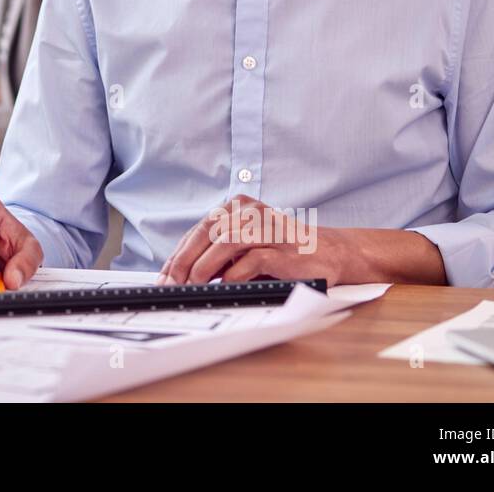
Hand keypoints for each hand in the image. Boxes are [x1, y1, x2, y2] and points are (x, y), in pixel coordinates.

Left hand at [156, 194, 346, 285]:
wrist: (330, 253)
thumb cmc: (281, 253)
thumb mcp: (243, 249)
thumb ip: (217, 255)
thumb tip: (181, 277)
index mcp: (237, 207)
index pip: (199, 230)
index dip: (178, 254)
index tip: (163, 277)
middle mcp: (251, 210)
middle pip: (208, 232)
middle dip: (185, 260)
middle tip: (172, 284)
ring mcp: (269, 226)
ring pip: (227, 241)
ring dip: (205, 266)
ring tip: (193, 285)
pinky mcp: (285, 246)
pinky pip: (254, 258)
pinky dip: (235, 274)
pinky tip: (224, 286)